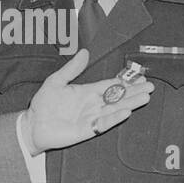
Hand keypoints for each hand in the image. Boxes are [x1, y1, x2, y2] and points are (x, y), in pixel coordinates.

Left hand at [19, 49, 154, 154]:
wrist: (33, 125)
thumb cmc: (43, 104)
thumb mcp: (56, 81)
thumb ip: (72, 69)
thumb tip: (84, 52)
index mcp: (87, 92)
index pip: (111, 86)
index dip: (125, 82)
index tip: (140, 77)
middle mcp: (93, 105)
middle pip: (118, 97)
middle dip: (134, 92)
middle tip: (150, 87)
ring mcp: (91, 118)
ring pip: (115, 109)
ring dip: (130, 103)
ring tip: (145, 97)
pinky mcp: (87, 130)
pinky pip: (104, 123)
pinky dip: (115, 118)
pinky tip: (126, 112)